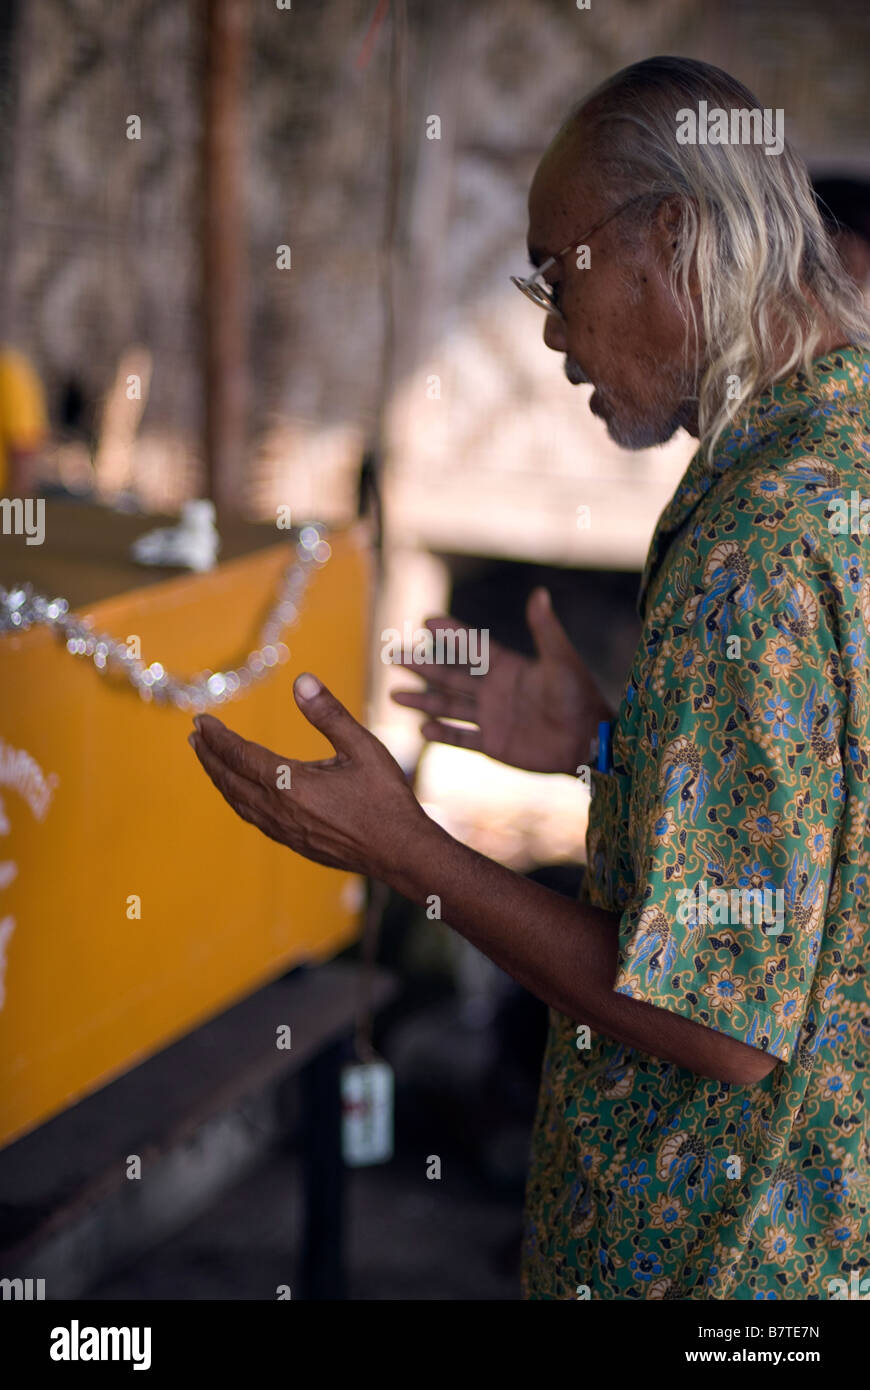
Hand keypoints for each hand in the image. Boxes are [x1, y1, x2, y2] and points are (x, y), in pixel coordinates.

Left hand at [188, 672, 429, 880]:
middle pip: (230, 780)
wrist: (401, 853)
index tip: (201, 720)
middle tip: (195, 737)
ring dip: (220, 779)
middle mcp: (280, 811)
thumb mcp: (363, 748)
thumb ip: (329, 714)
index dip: (218, 737)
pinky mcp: (295, 843)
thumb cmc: (386, 799)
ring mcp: (285, 831)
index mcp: (291, 784)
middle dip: (209, 757)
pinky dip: (238, 800)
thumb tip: (301, 680)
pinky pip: (253, 819)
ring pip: (238, 803)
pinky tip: (242, 794)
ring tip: (209, 761)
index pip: (241, 756)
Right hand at [390, 588, 613, 774]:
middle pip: (450, 675)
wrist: (587, 742)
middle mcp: (494, 691)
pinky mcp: (493, 743)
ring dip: (422, 700)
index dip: (451, 633)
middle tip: (394, 655)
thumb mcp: (561, 660)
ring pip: (448, 706)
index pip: (472, 646)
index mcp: (508, 668)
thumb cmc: (579, 697)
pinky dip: (442, 734)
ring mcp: (491, 717)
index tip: (426, 620)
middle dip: (422, 666)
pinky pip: (461, 738)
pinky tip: (422, 728)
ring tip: (394, 694)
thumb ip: (544, 629)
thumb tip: (539, 593)